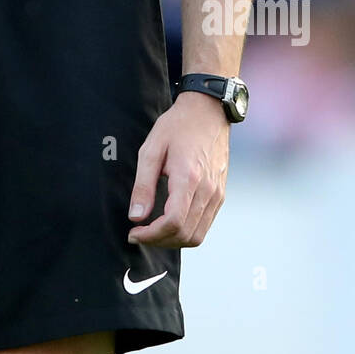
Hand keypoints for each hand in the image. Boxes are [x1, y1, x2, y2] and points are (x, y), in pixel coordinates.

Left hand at [127, 92, 228, 248]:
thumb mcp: (152, 149)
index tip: (134, 233)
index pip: (173, 223)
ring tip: (153, 231)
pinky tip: (170, 222)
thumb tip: (136, 216)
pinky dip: (187, 231)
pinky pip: (205, 224)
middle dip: (159, 241)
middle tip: (140, 234)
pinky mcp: (220, 194)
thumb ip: (143, 185)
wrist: (208, 112)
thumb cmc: (177, 126)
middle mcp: (207, 191)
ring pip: (197, 235)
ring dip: (173, 240)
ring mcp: (217, 194)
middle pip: (185, 235)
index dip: (151, 235)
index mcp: (188, 179)